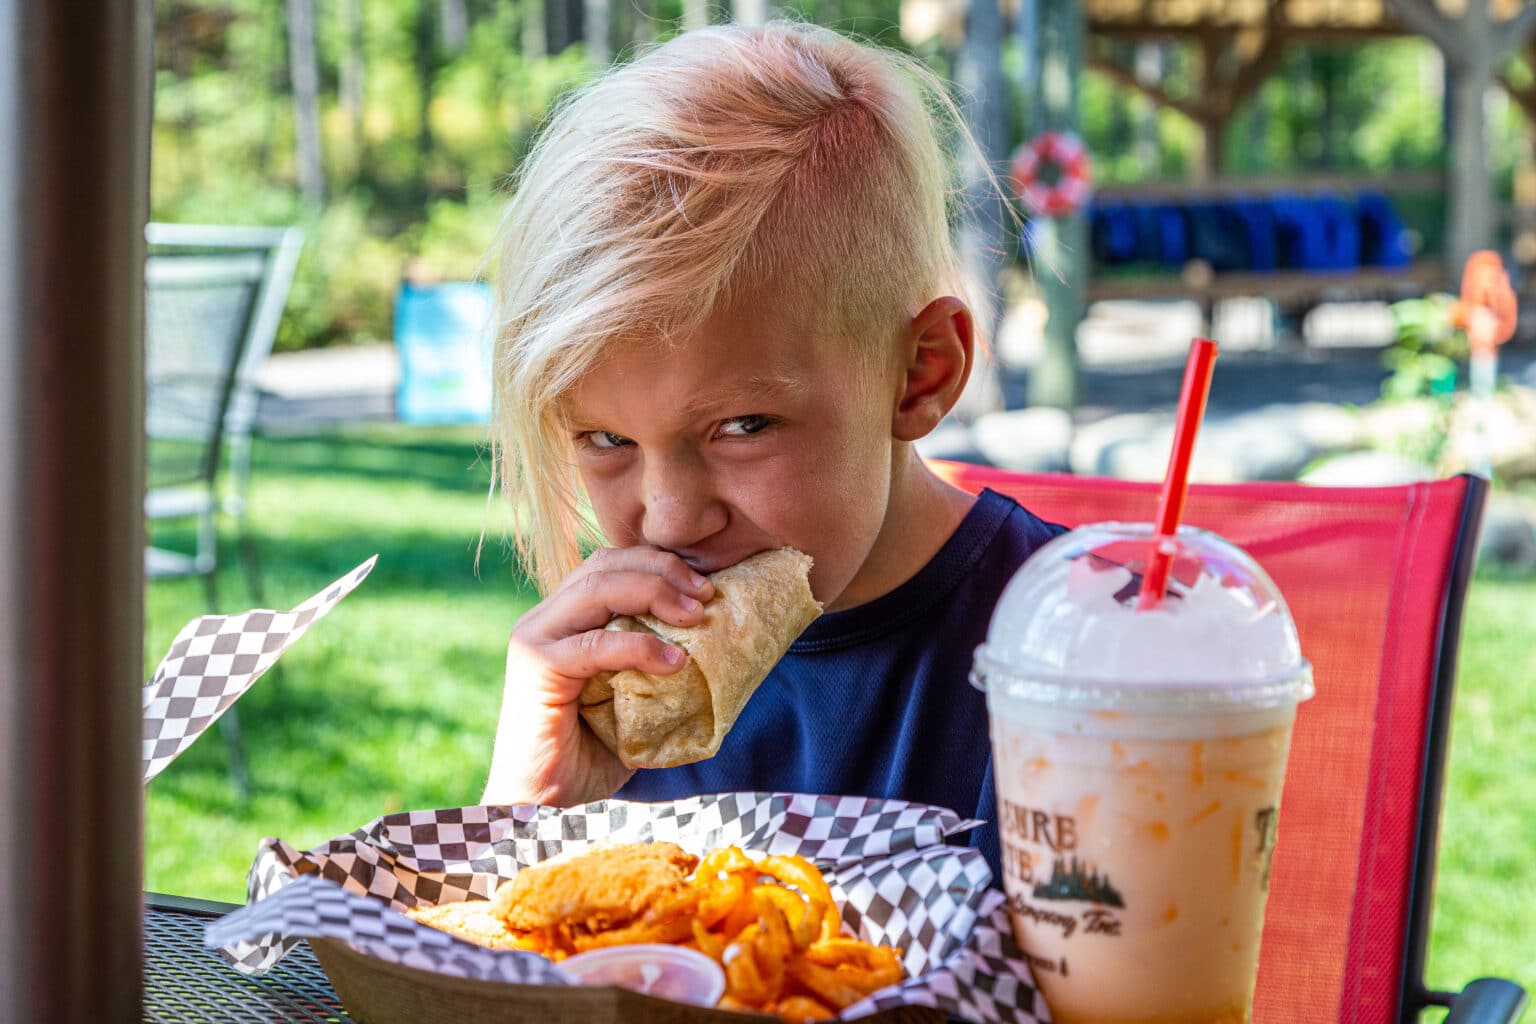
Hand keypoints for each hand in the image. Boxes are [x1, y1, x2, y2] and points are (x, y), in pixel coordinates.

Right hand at [483, 546, 714, 806]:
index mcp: (564, 618)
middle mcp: (545, 619)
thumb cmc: (590, 754)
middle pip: (606, 565)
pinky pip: (596, 644)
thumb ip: (655, 663)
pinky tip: (674, 662)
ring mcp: (536, 639)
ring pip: (599, 588)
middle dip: (662, 570)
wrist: (541, 804)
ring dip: (655, 593)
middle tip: (706, 595)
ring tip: (696, 616)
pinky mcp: (537, 668)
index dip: (658, 562)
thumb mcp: (633, 696)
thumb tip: (718, 646)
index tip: (704, 584)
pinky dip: (640, 647)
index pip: (610, 563)